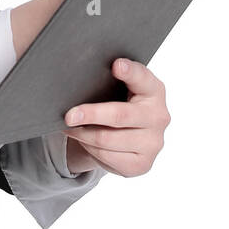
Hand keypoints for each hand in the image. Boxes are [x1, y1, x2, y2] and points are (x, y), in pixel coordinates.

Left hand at [62, 58, 169, 176]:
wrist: (127, 136)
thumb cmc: (119, 103)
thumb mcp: (119, 89)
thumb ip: (109, 80)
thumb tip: (75, 79)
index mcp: (154, 90)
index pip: (142, 78)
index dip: (129, 71)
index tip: (116, 65)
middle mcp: (159, 116)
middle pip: (119, 115)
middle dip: (91, 114)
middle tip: (69, 116)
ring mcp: (153, 142)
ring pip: (106, 139)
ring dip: (83, 134)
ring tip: (70, 127)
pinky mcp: (142, 164)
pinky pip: (106, 157)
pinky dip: (89, 148)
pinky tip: (83, 141)